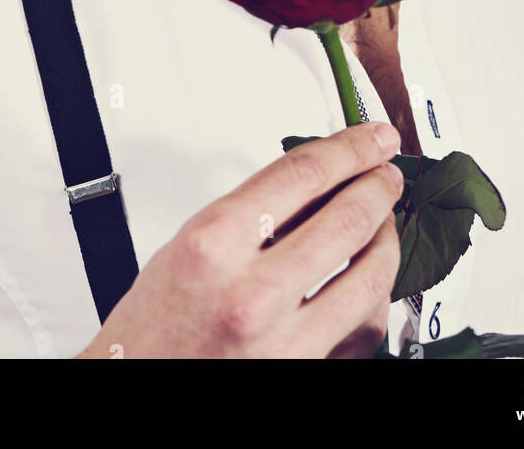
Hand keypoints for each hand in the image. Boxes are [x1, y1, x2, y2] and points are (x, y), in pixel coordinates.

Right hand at [74, 120, 402, 358]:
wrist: (135, 386)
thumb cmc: (153, 328)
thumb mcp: (188, 246)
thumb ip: (250, 213)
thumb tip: (315, 183)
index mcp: (214, 244)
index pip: (304, 173)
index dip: (351, 147)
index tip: (373, 137)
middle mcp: (250, 293)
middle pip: (346, 217)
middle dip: (379, 185)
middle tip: (388, 172)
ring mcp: (281, 342)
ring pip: (369, 274)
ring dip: (388, 237)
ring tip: (386, 221)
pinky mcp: (303, 371)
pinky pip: (361, 326)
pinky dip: (375, 293)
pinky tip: (372, 275)